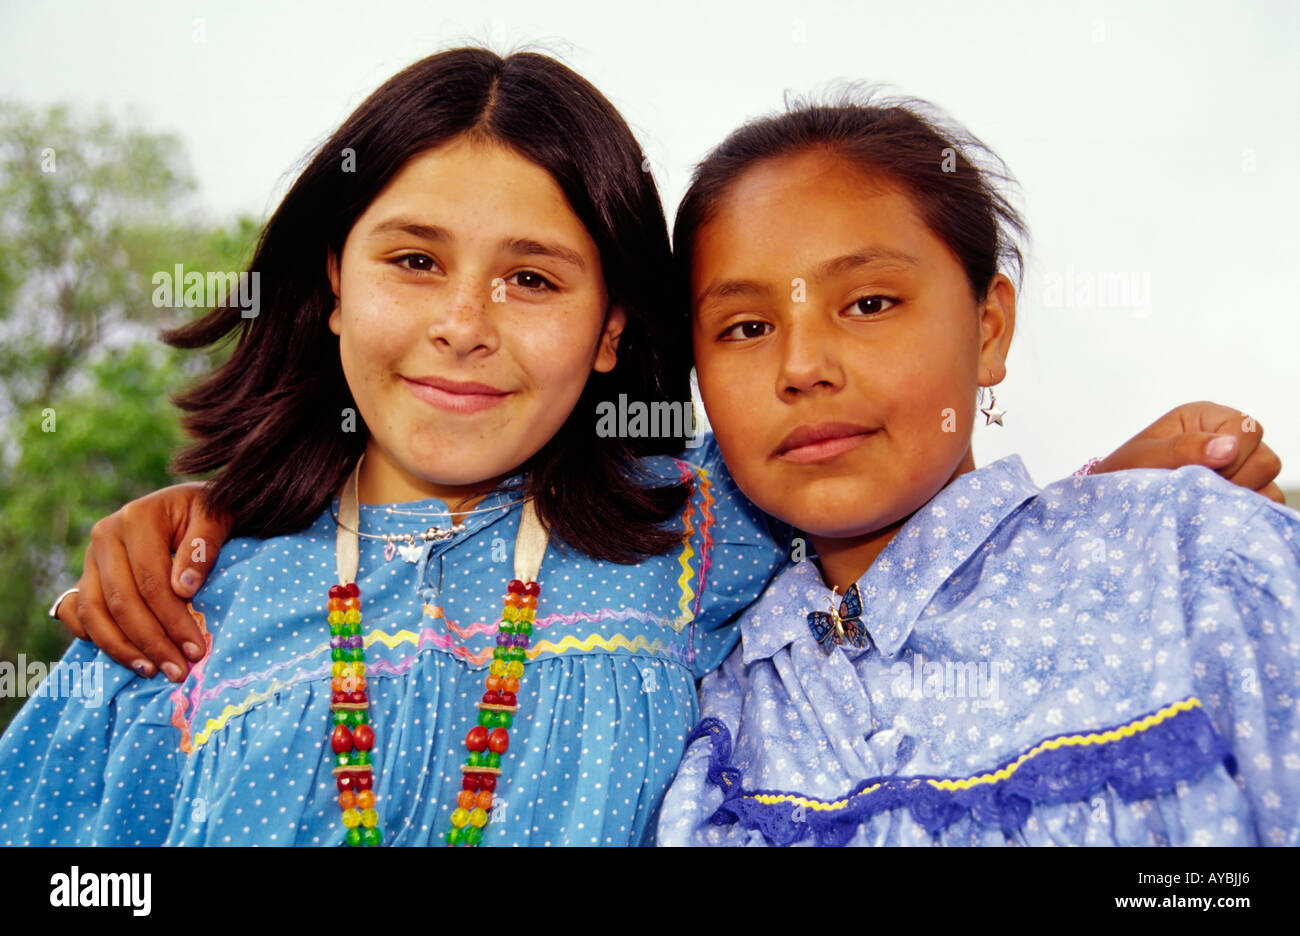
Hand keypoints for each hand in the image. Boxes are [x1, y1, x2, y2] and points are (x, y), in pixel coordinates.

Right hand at [57, 482, 232, 680]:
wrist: (190, 504)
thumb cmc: (208, 512)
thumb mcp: (216, 517)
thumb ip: (204, 546)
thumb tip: (184, 588)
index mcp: (136, 519)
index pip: (151, 582)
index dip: (173, 620)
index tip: (196, 650)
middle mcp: (105, 536)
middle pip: (122, 602)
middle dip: (151, 642)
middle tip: (178, 671)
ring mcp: (91, 557)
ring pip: (94, 612)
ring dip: (122, 648)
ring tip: (153, 671)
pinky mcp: (86, 574)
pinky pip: (77, 612)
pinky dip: (92, 636)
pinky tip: (121, 655)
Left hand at [1094, 401, 1284, 503]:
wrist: (1112, 504)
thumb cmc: (1125, 474)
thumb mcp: (1146, 458)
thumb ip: (1184, 448)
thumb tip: (1228, 446)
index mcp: (1206, 419)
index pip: (1249, 431)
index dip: (1232, 457)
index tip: (1200, 473)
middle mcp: (1227, 439)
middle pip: (1265, 459)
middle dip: (1235, 481)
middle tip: (1198, 491)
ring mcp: (1238, 468)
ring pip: (1269, 483)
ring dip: (1239, 498)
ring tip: (1202, 504)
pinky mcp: (1240, 494)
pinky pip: (1265, 504)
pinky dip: (1247, 513)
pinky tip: (1216, 515)